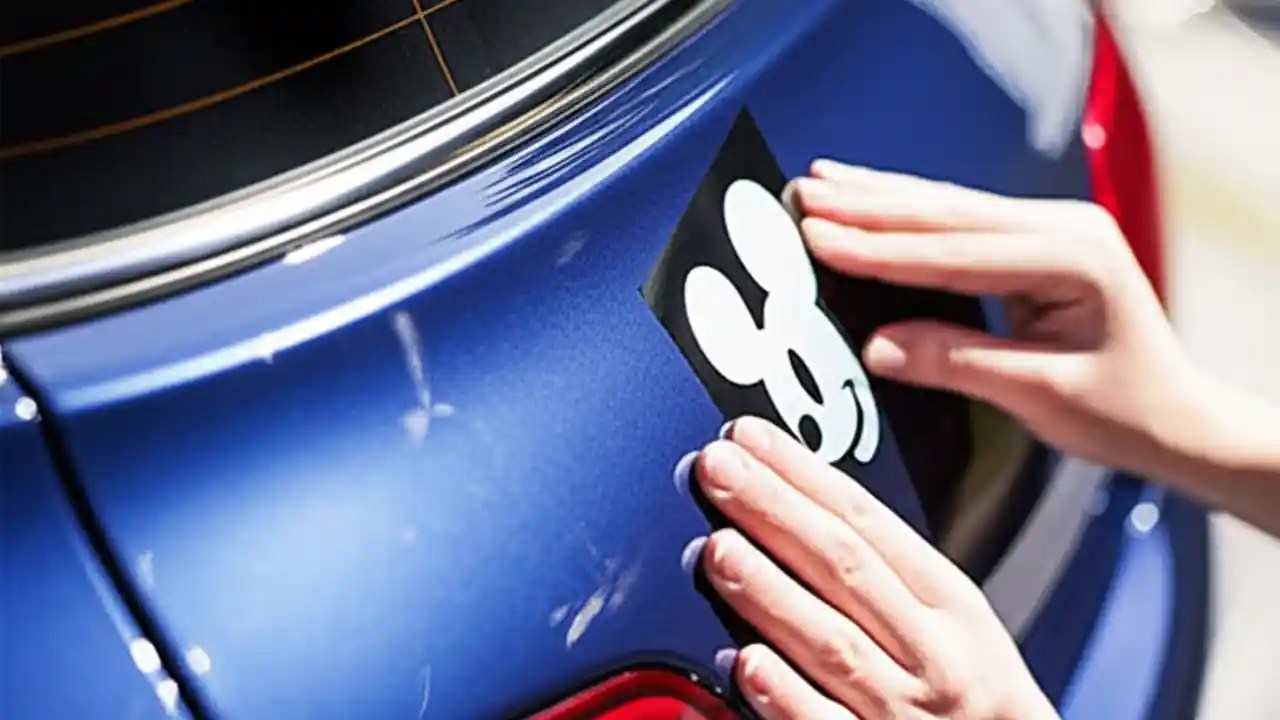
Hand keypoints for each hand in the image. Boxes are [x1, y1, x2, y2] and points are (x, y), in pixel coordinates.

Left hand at [695, 417, 1057, 719]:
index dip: (804, 475)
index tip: (750, 437)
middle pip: (844, 567)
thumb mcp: (956, 628)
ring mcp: (906, 714)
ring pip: (832, 642)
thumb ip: (886, 579)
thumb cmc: (976, 707)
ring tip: (717, 548)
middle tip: (717, 467)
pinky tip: (744, 664)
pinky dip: (785, 696)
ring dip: (770, 592)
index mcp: (952, 607)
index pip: (869, 521)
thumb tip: (792, 513)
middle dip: (775, 510)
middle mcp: (935, 655)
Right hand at [788, 160, 1198, 479]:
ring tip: (819, 182)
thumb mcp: (1039, 394)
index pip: (953, 253)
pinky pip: (959, 218)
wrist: (1177, 414)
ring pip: (947, 206)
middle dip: (867, 206)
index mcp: (1072, 261)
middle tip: (803, 195)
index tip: (817, 236)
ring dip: (879, 196)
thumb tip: (876, 346)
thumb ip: (956, 363)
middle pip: (945, 213)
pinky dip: (906, 210)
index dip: (879, 248)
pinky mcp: (1037, 238)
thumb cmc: (1122, 410)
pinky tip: (867, 193)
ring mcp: (1052, 226)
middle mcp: (1064, 228)